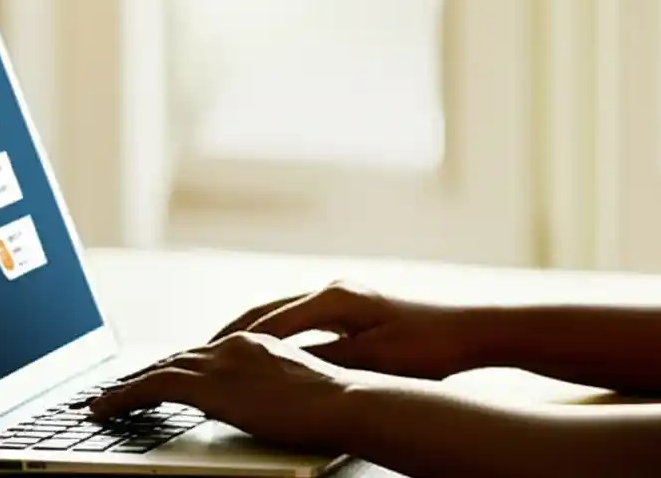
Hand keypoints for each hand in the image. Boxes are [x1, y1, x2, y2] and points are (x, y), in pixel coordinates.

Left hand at [86, 333, 354, 448]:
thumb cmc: (332, 405)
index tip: (153, 377)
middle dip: (143, 374)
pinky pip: (153, 386)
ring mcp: (220, 361)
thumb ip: (267, 389)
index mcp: (254, 344)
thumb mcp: (295, 390)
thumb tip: (252, 403)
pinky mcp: (209, 384)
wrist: (342, 401)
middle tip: (115, 389)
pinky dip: (123, 395)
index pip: (201, 354)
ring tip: (101, 402)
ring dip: (126, 385)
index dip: (172, 367)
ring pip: (159, 370)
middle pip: (176, 359)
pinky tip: (105, 408)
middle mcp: (232, 345)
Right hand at [212, 281, 479, 378]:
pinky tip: (261, 351)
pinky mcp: (350, 308)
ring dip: (249, 333)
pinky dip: (273, 335)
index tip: (204, 361)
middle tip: (194, 356)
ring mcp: (341, 297)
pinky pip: (298, 320)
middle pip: (267, 312)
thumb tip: (278, 369)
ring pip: (280, 314)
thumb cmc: (426, 346)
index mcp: (335, 300)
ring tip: (215, 354)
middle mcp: (333, 291)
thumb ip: (324, 363)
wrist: (467, 331)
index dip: (235, 344)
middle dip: (230, 334)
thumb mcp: (371, 361)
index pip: (271, 323)